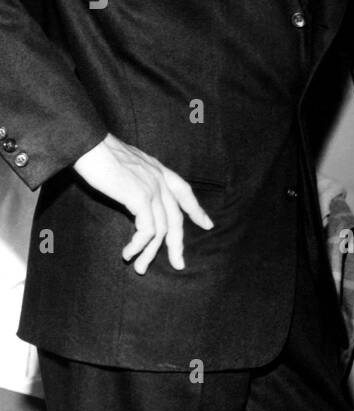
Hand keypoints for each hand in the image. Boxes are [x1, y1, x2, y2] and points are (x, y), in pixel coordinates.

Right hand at [73, 134, 214, 273]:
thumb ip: (136, 178)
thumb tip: (133, 193)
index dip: (197, 210)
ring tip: (139, 267)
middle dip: (177, 244)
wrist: (88, 143)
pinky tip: (128, 253)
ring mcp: (152, 188)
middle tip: (179, 264)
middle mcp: (160, 179)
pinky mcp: (140, 197)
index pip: (185, 192)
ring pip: (161, 229)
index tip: (207, 225)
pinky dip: (138, 245)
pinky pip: (146, 230)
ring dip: (150, 253)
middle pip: (176, 218)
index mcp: (158, 170)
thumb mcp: (127, 164)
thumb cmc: (99, 153)